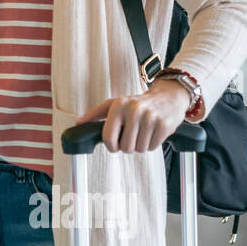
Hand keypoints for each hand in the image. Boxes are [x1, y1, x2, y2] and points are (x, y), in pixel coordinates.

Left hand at [75, 81, 191, 152]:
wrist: (168, 96)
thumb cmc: (137, 103)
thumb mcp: (114, 104)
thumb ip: (95, 114)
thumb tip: (78, 124)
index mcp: (118, 105)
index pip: (108, 138)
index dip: (112, 146)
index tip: (116, 144)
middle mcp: (134, 110)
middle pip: (126, 147)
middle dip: (129, 146)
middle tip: (133, 135)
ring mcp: (150, 117)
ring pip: (140, 149)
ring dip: (141, 145)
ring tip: (144, 131)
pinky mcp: (164, 125)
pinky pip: (153, 147)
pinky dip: (153, 144)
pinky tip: (153, 132)